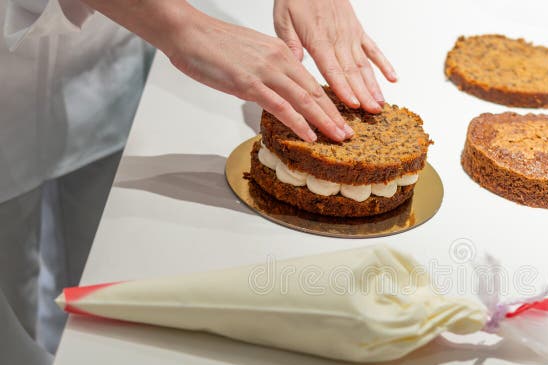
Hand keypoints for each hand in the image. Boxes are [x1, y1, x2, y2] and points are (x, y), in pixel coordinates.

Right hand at [165, 10, 352, 141]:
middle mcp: (279, 61)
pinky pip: (281, 106)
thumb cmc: (214, 45)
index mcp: (281, 53)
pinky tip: (309, 135)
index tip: (342, 119)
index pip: (312, 83)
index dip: (330, 104)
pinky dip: (298, 122)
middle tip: (348, 135)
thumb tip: (277, 91)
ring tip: (338, 138)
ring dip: (324, 122)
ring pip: (304, 100)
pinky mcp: (249, 83)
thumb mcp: (252, 56)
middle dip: (334, 116)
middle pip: (315, 93)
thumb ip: (269, 72)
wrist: (188, 33)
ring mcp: (266, 72)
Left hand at [274, 0, 396, 113]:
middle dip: (363, 95)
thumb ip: (290, 43)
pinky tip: (392, 78)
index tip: (353, 105)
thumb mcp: (283, 18)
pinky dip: (384, 64)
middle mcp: (338, 39)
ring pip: (364, 65)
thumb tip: (296, 64)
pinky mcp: (357, 30)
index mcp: (319, 40)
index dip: (344, 88)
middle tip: (372, 113)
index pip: (333, 70)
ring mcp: (350, 35)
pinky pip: (373, 49)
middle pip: (352, 72)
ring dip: (373, 86)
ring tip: (380, 104)